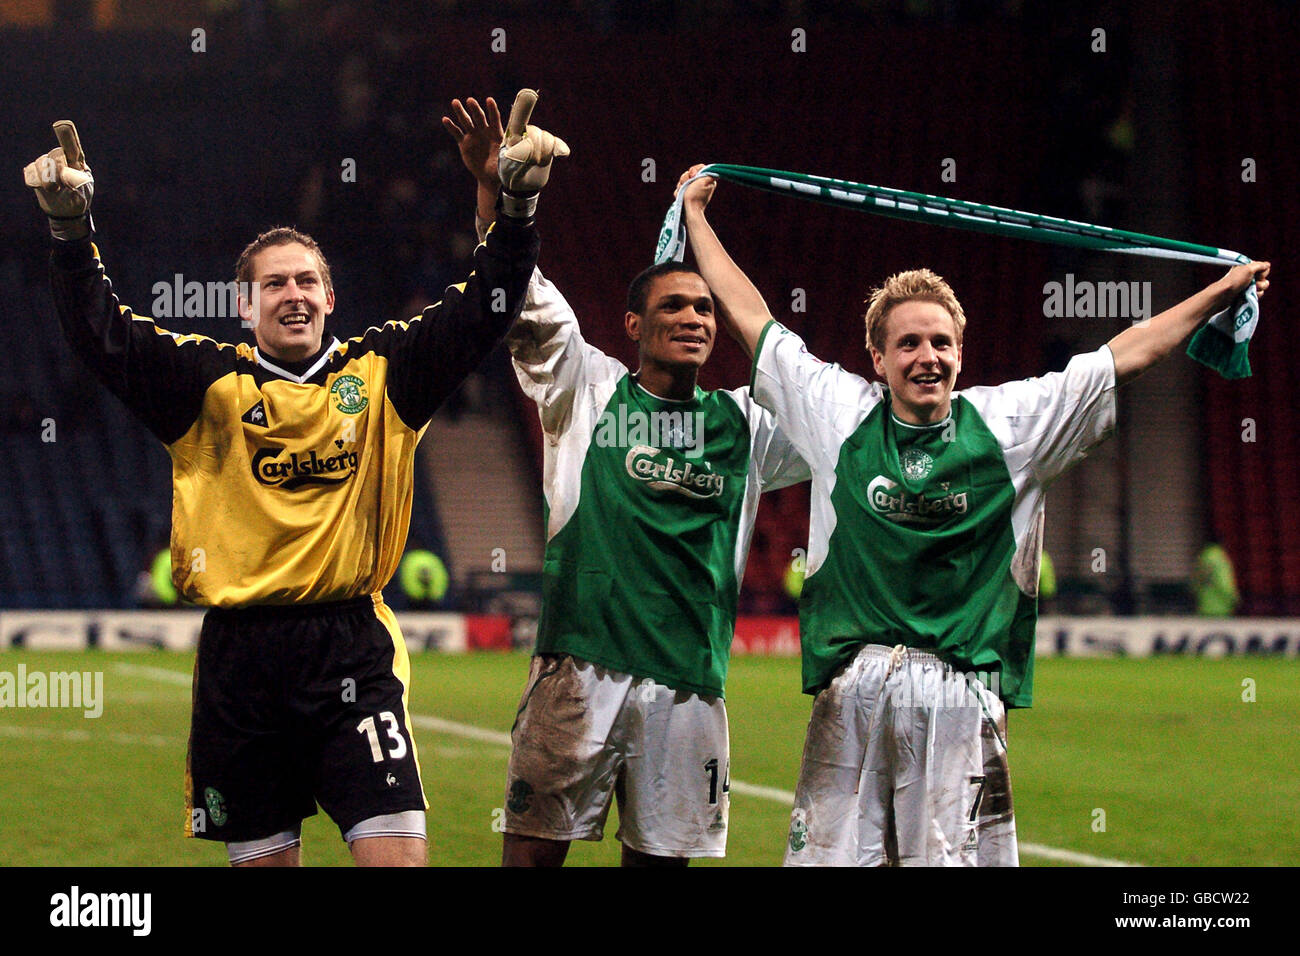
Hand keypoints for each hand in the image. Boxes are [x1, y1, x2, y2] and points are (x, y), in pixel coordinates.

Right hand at [23, 120, 93, 239]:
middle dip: (55, 171)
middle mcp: (61, 160)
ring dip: (45, 178)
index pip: (73, 148)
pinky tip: (44, 188)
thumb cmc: (79, 199)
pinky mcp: (35, 172)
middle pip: (53, 155)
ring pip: (40, 163)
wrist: (66, 212)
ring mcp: (46, 165)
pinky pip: (30, 172)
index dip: (67, 137)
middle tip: (58, 187)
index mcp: (76, 163)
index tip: (62, 125)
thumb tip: (64, 172)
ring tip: (53, 190)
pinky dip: (36, 182)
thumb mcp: (83, 192)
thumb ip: (76, 181)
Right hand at [442, 96, 502, 186]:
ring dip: (461, 112)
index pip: (494, 119)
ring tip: (455, 102)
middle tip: (470, 100)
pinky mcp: (464, 143)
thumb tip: (513, 151)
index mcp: (496, 134)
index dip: (492, 110)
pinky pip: (457, 133)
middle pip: (479, 117)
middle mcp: (484, 131)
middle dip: (474, 108)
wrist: (488, 177)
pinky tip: (445, 120)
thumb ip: (507, 154)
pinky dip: (451, 126)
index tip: (489, 100)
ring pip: (466, 121)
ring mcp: (473, 136)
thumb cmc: (500, 169)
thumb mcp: (505, 161)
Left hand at [497, 89, 568, 197]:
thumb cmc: (511, 176)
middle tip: (532, 161)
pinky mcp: (549, 148)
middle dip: (536, 147)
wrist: (523, 187)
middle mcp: (525, 135)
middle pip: (535, 132)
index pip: (518, 122)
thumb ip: (517, 157)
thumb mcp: (509, 168)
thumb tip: (527, 147)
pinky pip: (557, 144)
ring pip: (547, 138)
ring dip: (545, 152)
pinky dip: (560, 149)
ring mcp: (538, 141)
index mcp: (512, 137)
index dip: (524, 109)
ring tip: (539, 163)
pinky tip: (562, 154)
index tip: (529, 95)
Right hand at [675, 164, 715, 211]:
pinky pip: (679, 189)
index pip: (699, 168)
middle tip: (686, 184)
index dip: (694, 170)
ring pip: (682, 181)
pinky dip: (678, 192)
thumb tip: (714, 172)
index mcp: (706, 180)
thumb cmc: (696, 196)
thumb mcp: (705, 181)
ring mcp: (691, 189)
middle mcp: (699, 184)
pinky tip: (680, 196)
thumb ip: (709, 174)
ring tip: (682, 192)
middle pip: (689, 173)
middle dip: (685, 179)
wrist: (689, 210)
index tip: (693, 175)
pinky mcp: (685, 194)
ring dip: (681, 186)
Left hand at [1221, 260, 1269, 298]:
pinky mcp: (1247, 294)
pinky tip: (1248, 296)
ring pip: (1263, 287)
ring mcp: (1248, 285)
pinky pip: (1259, 294)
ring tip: (1248, 291)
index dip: (1262, 273)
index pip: (1265, 268)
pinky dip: (1255, 295)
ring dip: (1258, 289)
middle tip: (1252, 284)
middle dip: (1261, 282)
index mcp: (1248, 266)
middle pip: (1265, 278)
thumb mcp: (1248, 269)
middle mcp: (1248, 274)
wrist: (1223, 295)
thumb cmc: (1234, 280)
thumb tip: (1267, 265)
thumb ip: (1260, 265)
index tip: (1254, 275)